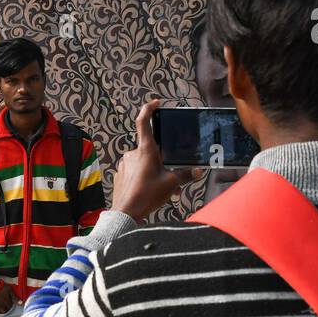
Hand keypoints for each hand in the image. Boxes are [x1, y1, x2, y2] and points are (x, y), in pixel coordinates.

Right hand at [0, 286, 15, 314]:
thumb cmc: (0, 286)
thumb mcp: (10, 290)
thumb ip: (15, 297)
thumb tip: (21, 303)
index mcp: (6, 302)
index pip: (10, 307)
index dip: (10, 306)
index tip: (9, 304)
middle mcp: (1, 305)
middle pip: (4, 312)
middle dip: (6, 310)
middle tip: (5, 308)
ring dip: (0, 311)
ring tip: (0, 309)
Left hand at [112, 99, 203, 220]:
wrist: (126, 212)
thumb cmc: (148, 195)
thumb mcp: (171, 183)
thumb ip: (185, 175)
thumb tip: (197, 172)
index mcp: (145, 150)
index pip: (144, 122)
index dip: (149, 109)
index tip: (156, 103)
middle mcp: (132, 153)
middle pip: (150, 149)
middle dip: (161, 160)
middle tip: (170, 174)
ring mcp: (125, 164)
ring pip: (143, 163)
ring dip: (154, 172)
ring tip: (164, 188)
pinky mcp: (120, 175)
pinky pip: (135, 172)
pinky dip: (145, 179)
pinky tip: (152, 192)